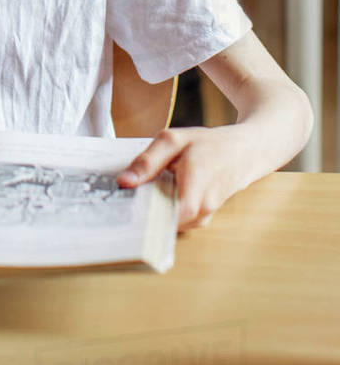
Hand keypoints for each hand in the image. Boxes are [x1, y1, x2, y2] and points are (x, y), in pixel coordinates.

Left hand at [117, 125, 247, 229]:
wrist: (243, 153)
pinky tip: (153, 199)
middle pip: (166, 222)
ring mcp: (205, 216)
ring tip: (136, 198)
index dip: (147, 215)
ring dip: (153, 213)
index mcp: (197, 182)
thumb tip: (123, 182)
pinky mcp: (202, 220)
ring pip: (170, 224)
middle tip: (120, 203)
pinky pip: (177, 222)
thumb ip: (148, 161)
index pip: (172, 214)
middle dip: (143, 214)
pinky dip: (163, 212)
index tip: (124, 209)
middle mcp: (204, 206)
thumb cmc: (208, 145)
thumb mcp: (174, 140)